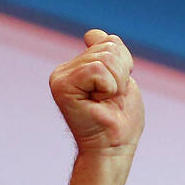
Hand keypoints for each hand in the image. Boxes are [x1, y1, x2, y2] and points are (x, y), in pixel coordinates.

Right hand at [48, 29, 144, 158]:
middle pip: (109, 47)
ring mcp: (61, 76)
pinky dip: (109, 88)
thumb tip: (91, 34)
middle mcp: (66, 69)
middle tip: (111, 100)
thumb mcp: (121, 82)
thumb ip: (111, 57)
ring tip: (105, 102)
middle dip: (121, 75)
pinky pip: (98, 70)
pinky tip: (99, 103)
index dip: (123, 65)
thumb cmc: (120, 123)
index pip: (109, 41)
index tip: (115, 90)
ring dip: (116, 83)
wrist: (113, 150)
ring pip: (105, 57)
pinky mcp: (61, 85)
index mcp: (80, 67)